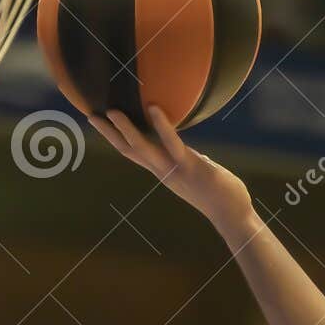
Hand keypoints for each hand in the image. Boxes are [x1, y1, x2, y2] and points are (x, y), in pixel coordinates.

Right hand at [90, 108, 251, 226]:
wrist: (233, 216)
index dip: (116, 138)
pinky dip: (162, 125)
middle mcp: (163, 172)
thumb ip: (190, 163)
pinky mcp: (190, 166)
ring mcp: (174, 170)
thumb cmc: (222, 195)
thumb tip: (192, 155)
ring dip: (125, 129)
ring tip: (111, 111)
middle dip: (109, 133)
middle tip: (90, 115)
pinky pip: (172, 143)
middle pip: (129, 150)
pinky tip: (154, 108)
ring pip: (143, 148)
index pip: (133, 153)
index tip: (100, 124)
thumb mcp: (199, 175)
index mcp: (163, 172)